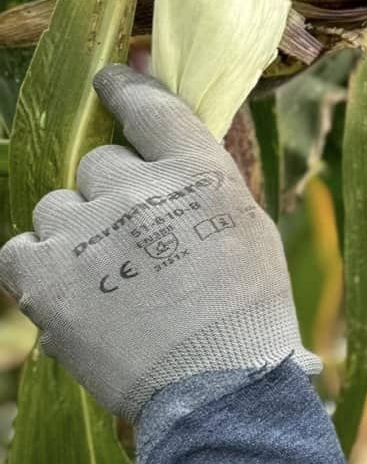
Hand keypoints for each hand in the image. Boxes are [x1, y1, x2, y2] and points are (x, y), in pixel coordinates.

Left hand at [0, 66, 319, 421]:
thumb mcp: (247, 229)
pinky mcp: (44, 278)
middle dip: (111, 193)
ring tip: (104, 277)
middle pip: (99, 163)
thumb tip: (170, 155)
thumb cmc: (247, 312)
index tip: (110, 79)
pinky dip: (39, 267)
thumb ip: (203, 185)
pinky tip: (70, 291)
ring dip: (74, 232)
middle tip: (134, 239)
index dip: (125, 87)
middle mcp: (135, 188)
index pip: (149, 106)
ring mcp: (84, 231)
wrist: (217, 384)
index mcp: (195, 171)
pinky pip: (19, 249)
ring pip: (56, 205)